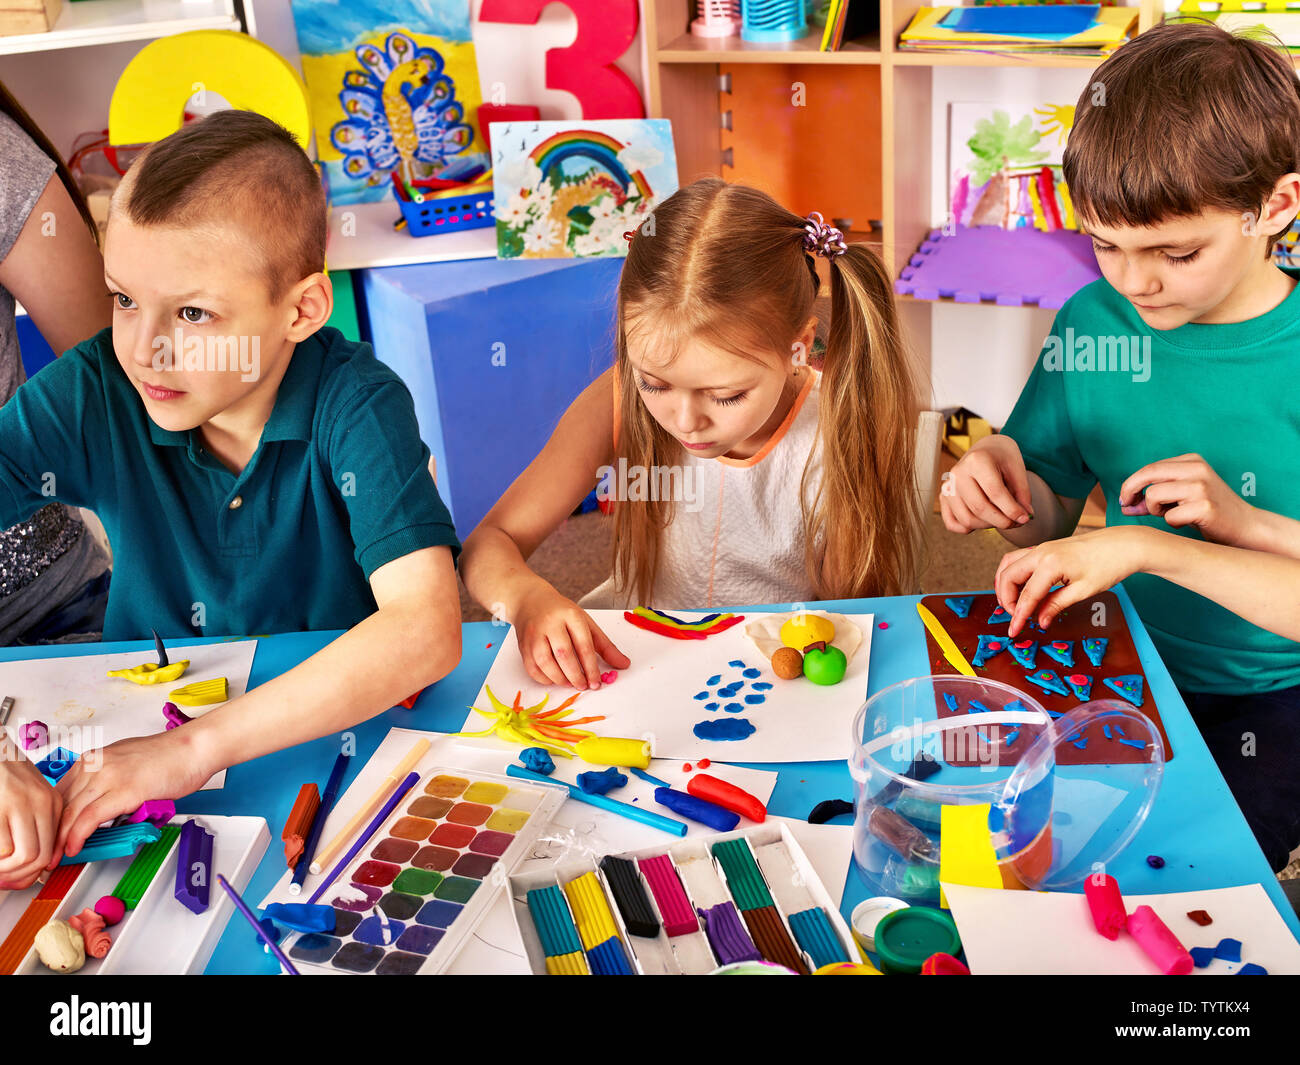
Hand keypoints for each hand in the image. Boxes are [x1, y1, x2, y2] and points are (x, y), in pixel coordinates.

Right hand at [0, 750, 61, 888]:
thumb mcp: (29, 796)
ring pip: (26, 855)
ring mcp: (19, 805)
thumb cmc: (4, 776)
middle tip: (7, 879)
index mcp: (51, 801)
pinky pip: (4, 848)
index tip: (29, 877)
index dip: (41, 868)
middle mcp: (40, 802)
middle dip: (24, 875)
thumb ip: (36, 823)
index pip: (57, 844)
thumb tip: (38, 862)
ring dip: (9, 871)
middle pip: (43, 854)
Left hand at [55, 731, 211, 859]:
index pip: (59, 793)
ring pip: (71, 813)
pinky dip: (78, 836)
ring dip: (60, 840)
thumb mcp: (125, 762)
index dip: (51, 819)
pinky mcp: (125, 790)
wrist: (194, 748)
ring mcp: (109, 776)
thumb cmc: (169, 756)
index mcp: (93, 759)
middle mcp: (96, 765)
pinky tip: (74, 847)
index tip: (50, 835)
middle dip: (51, 832)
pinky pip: (90, 818)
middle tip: (48, 852)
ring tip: (56, 857)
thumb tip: (97, 806)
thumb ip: (106, 781)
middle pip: (61, 804)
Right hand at [512, 584, 630, 689]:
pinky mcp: (523, 645)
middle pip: (564, 654)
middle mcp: (550, 623)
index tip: (597, 682)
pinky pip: (532, 668)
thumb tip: (624, 664)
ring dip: (560, 679)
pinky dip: (545, 679)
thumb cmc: (561, 613)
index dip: (591, 667)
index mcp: (570, 615)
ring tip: (571, 683)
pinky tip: (555, 679)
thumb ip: (605, 645)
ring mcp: (534, 634)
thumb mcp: (586, 623)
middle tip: (584, 686)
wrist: (530, 601)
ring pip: (545, 662)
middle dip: (576, 675)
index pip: (584, 645)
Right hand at [940, 435, 1034, 532]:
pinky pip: (953, 524)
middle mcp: (957, 473)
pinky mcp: (943, 498)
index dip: (1012, 510)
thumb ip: (1022, 494)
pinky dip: (970, 528)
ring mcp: (947, 486)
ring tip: (1002, 519)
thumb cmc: (1002, 459)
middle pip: (980, 508)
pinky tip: (984, 521)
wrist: (985, 451)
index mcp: (977, 460)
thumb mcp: (1017, 469)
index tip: (1025, 518)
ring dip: (988, 526)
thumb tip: (1023, 519)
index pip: (995, 492)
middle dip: (1002, 521)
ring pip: (967, 520)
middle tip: (1016, 523)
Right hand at [995, 526, 1152, 635]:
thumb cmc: (1109, 565)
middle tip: (1016, 617)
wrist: (1124, 544)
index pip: (1027, 595)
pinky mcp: (1046, 548)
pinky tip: (1020, 587)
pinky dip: (1013, 573)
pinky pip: (1018, 559)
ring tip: (1012, 603)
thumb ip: (1057, 605)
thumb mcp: (1083, 591)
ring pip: (1008, 564)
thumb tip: (1041, 620)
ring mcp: (1042, 547)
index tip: (1014, 631)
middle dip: (1006, 599)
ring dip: (1005, 584)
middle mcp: (1040, 552)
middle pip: (1008, 576)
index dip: (1018, 616)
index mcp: (1050, 563)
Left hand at [1119, 454, 1253, 546]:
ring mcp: (1202, 487)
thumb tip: (1124, 504)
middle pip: (1148, 475)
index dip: (1131, 484)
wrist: (1246, 527)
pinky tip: (1188, 523)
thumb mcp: (1181, 497)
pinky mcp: (1205, 507)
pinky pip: (1169, 516)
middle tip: (1126, 505)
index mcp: (1192, 461)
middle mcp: (1197, 469)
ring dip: (1155, 510)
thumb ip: (1154, 497)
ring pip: (1153, 495)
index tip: (1124, 499)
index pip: (1150, 468)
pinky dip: (1173, 523)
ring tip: (1172, 515)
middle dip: (1130, 491)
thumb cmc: (1208, 512)